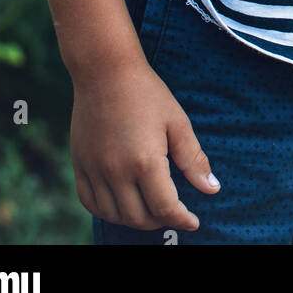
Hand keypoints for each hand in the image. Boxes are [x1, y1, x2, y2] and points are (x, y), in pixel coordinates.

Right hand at [71, 57, 220, 230]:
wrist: (105, 70)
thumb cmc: (146, 92)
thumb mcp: (177, 122)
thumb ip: (193, 159)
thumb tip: (212, 189)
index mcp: (145, 161)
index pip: (165, 208)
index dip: (182, 219)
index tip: (193, 221)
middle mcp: (117, 171)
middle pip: (139, 218)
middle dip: (161, 221)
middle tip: (173, 213)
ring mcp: (95, 169)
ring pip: (114, 215)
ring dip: (135, 220)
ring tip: (150, 209)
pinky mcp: (80, 164)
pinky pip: (89, 202)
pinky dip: (106, 211)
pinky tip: (121, 203)